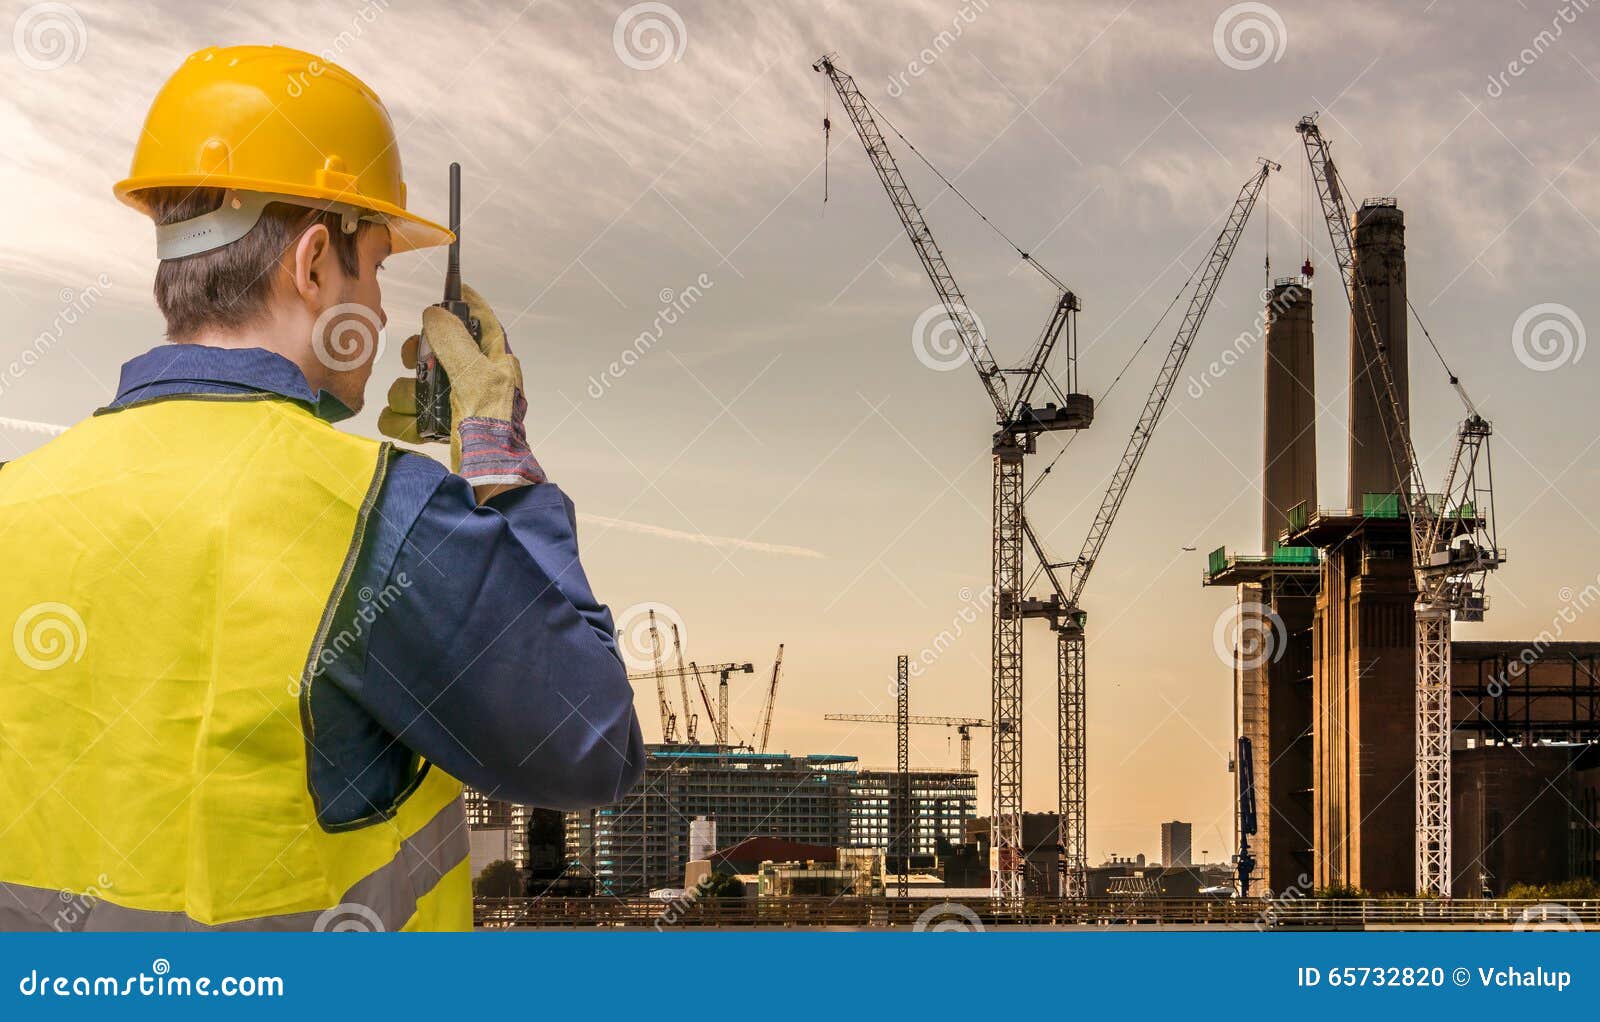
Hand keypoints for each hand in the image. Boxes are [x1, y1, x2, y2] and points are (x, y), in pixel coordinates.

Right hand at [378, 284, 544, 499]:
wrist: (489, 478)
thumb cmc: (491, 426)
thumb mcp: (476, 376)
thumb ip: (453, 341)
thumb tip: (434, 314)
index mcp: (493, 360)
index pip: (480, 319)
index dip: (464, 301)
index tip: (451, 287)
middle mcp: (473, 377)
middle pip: (430, 349)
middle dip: (416, 360)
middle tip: (418, 367)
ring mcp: (453, 402)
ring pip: (411, 383)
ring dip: (408, 398)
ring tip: (423, 413)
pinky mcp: (437, 426)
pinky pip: (404, 415)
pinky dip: (404, 423)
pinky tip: (415, 431)